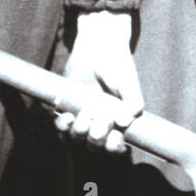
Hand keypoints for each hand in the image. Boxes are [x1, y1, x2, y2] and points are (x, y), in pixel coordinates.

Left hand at [55, 10, 143, 152]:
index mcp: (118, 122)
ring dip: (80, 131)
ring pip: (77, 138)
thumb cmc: (117, 65)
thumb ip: (133, 101)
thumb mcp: (129, 83)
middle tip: (101, 119)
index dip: (114, 148)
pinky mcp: (67, 108)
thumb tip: (125, 123)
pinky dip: (62, 125)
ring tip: (86, 113)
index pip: (116, 147)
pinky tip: (67, 116)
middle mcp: (100, 123)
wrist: (97, 47)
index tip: (115, 138)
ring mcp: (83, 117)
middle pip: (95, 146)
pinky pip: (61, 126)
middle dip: (97, 137)